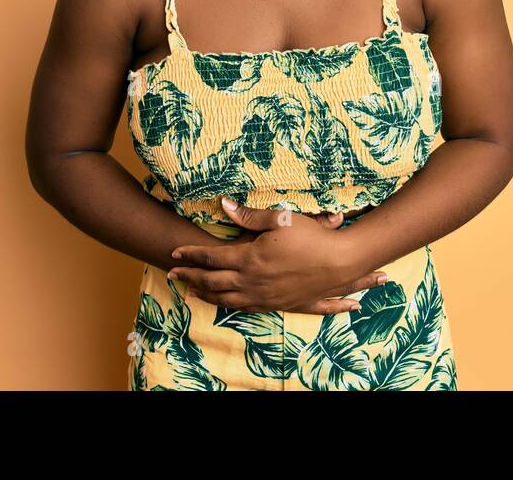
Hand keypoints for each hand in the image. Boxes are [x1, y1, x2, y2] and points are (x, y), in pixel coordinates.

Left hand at [167, 197, 386, 314]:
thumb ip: (250, 215)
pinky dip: (229, 306)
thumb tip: (225, 204)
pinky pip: (247, 309)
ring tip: (191, 293)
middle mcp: (252, 281)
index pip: (211, 258)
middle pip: (212, 282)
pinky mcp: (277, 305)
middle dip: (190, 278)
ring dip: (205, 296)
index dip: (191, 255)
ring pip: (226, 300)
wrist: (340, 264)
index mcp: (250, 259)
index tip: (175, 253)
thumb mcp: (280, 219)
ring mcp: (264, 297)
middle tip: (172, 275)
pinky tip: (226, 305)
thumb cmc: (311, 238)